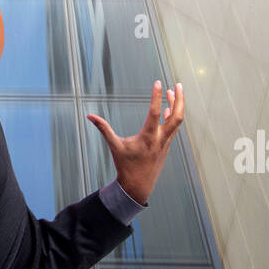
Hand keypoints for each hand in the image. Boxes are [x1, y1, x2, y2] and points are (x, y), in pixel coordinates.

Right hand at [86, 80, 184, 206]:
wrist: (138, 186)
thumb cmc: (125, 165)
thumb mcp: (114, 146)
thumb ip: (103, 128)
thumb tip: (90, 116)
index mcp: (148, 137)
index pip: (155, 112)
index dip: (157, 96)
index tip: (158, 82)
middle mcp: (160, 139)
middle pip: (176, 116)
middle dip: (179, 99)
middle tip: (178, 84)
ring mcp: (165, 143)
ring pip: (176, 121)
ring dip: (176, 105)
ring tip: (172, 91)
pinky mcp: (166, 146)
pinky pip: (172, 128)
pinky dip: (171, 116)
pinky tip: (168, 108)